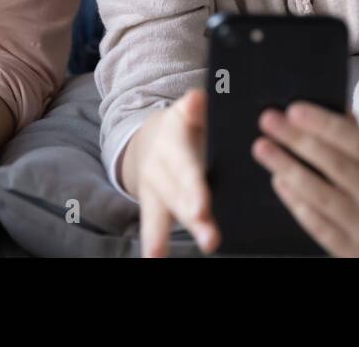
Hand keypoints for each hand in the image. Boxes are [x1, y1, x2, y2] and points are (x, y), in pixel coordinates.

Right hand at [124, 89, 218, 256]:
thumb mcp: (187, 110)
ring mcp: (152, 186)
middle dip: (190, 217)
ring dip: (162, 237)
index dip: (193, 188)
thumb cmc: (185, 124)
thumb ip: (193, 108)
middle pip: (175, 194)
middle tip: (208, 238)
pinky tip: (153, 259)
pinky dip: (153, 242)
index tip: (202, 208)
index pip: (185, 166)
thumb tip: (197, 98)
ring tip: (158, 257)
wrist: (153, 134)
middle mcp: (158, 165)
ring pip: (161, 212)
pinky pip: (151, 223)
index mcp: (172, 141)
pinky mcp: (150, 203)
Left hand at [253, 102, 358, 256]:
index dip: (323, 124)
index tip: (293, 109)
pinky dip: (296, 203)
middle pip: (336, 166)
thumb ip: (350, 130)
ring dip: (288, 169)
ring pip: (322, 197)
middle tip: (268, 121)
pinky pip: (318, 226)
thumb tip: (316, 103)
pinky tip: (278, 180)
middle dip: (298, 141)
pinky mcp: (352, 250)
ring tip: (263, 148)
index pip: (356, 141)